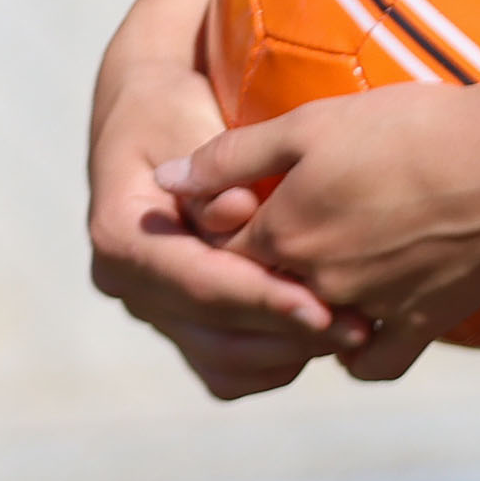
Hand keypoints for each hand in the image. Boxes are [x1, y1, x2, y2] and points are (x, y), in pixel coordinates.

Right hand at [84, 14, 349, 399]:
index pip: (197, 281)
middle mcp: (126, 284)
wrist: (155, 117)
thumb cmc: (179, 109)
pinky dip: (275, 361)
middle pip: (213, 332)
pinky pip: (228, 370)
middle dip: (288, 333)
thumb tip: (236, 213)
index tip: (322, 307)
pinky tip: (323, 337)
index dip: (261, 298)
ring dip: (288, 353)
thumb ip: (219, 167)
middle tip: (359, 328)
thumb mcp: (193, 120)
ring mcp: (153, 309)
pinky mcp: (181, 324)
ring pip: (223, 363)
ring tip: (352, 333)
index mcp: (120, 234)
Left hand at [170, 70, 479, 376]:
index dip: (229, 229)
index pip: (222, 251)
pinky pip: (373, 362)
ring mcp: (371, 312)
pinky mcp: (423, 327)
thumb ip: (232, 155)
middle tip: (296, 229)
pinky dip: (359, 349)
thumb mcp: (313, 123)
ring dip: (310, 309)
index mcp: (283, 234)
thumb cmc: (415, 126)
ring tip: (332, 263)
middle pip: (265, 294)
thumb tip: (163, 180)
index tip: (247, 206)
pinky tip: (362, 319)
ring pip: (314, 330)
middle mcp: (317, 285)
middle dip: (266, 273)